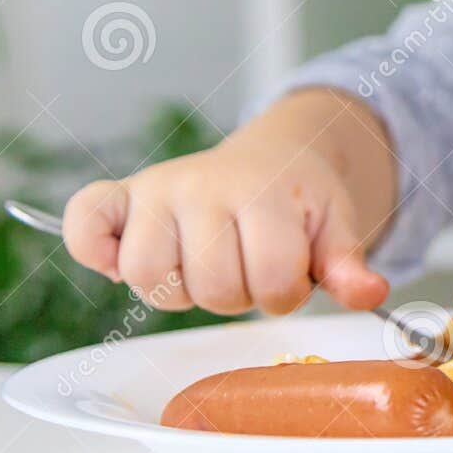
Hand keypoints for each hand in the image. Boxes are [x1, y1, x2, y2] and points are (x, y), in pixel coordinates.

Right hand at [62, 90, 394, 314]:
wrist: (277, 157)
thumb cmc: (301, 203)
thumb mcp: (337, 228)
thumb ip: (348, 266)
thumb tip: (369, 294)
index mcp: (262, 194)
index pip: (269, 283)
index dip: (283, 295)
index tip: (288, 273)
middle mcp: (201, 187)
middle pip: (209, 288)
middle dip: (236, 295)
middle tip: (245, 266)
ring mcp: (156, 191)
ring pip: (147, 277)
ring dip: (179, 287)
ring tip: (203, 264)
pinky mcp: (119, 197)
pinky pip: (83, 228)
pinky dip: (95, 251)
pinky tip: (126, 257)